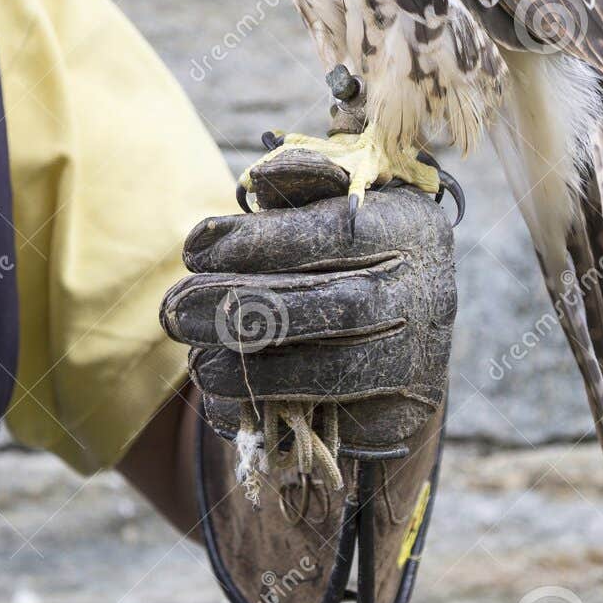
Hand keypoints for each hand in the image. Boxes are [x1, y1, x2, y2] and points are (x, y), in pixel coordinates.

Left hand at [159, 155, 456, 455]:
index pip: (341, 233)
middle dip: (248, 308)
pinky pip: (329, 423)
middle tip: (173, 309)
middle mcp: (429, 295)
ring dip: (255, 371)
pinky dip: (267, 413)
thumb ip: (299, 181)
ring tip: (194, 362)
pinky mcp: (400, 416)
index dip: (264, 243)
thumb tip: (262, 179)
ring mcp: (421, 360)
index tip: (195, 248)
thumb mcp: (331, 199)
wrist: (399, 324)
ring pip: (338, 371)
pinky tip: (222, 399)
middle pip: (341, 305)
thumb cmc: (346, 247)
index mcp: (413, 227)